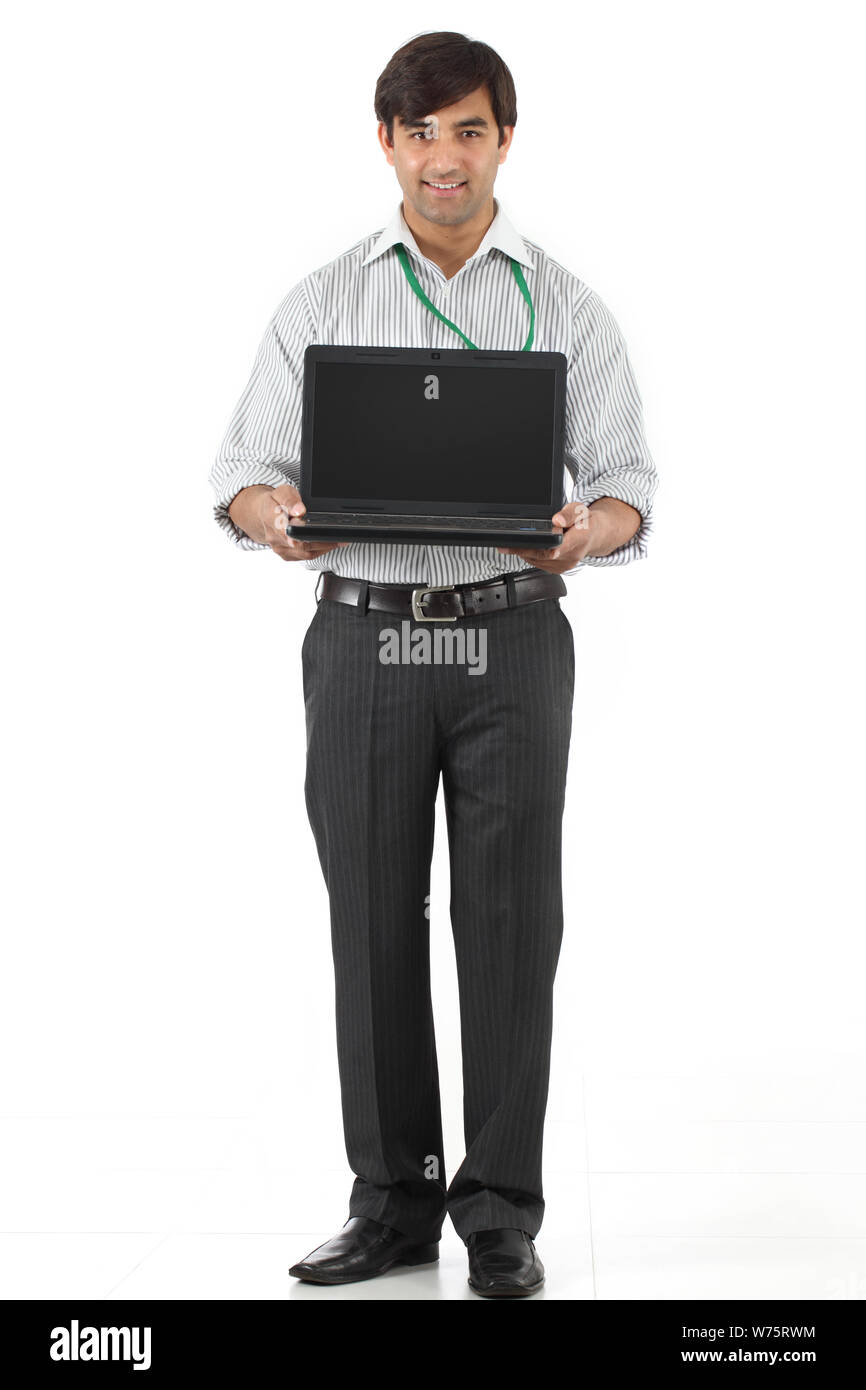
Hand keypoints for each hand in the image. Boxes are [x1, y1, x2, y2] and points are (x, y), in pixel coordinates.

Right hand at [228, 484, 349, 561]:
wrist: (264, 513)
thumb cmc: (275, 502)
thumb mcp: (282, 492)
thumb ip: (290, 500)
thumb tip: (300, 510)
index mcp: (271, 518)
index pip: (282, 529)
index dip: (294, 535)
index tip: (302, 538)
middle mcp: (274, 536)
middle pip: (299, 544)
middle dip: (321, 541)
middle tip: (339, 537)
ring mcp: (280, 548)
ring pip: (305, 552)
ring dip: (324, 547)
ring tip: (339, 540)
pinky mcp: (287, 554)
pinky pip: (305, 556)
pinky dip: (319, 550)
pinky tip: (328, 544)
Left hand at [497, 501, 592, 572]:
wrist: (594, 535)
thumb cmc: (585, 522)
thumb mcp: (579, 510)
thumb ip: (568, 514)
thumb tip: (557, 520)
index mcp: (579, 540)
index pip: (561, 547)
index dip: (547, 549)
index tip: (534, 548)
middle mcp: (571, 556)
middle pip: (544, 555)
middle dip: (523, 550)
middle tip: (504, 547)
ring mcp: (564, 565)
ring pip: (540, 562)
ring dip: (524, 554)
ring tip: (507, 547)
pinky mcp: (558, 569)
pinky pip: (541, 565)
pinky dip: (531, 557)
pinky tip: (523, 549)